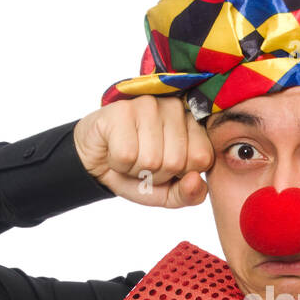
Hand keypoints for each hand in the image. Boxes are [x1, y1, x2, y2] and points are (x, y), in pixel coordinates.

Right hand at [72, 95, 213, 208]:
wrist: (96, 161)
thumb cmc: (136, 171)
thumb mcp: (168, 192)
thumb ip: (190, 194)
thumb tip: (195, 180)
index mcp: (193, 123)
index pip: (203, 158)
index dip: (181, 174)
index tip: (166, 165)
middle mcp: (174, 108)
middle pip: (176, 161)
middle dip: (156, 175)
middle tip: (142, 162)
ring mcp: (148, 105)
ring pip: (151, 159)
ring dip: (135, 170)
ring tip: (129, 155)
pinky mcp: (122, 110)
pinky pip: (127, 155)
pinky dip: (118, 163)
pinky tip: (114, 150)